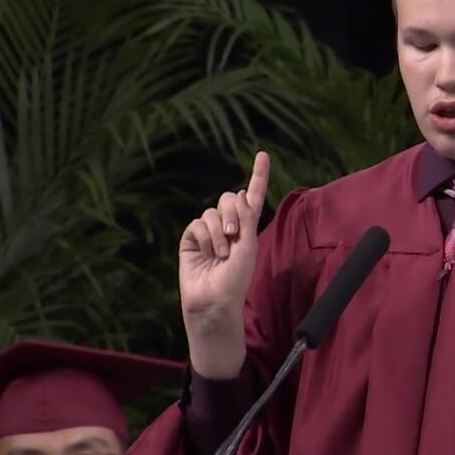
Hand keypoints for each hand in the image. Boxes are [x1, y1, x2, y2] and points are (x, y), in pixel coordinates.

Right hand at [180, 151, 269, 377]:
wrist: (214, 300)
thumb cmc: (236, 279)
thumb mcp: (248, 246)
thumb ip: (247, 218)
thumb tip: (242, 193)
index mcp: (248, 227)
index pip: (253, 196)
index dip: (258, 175)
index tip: (263, 154)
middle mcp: (229, 225)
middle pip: (229, 197)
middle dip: (233, 212)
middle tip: (234, 234)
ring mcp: (209, 232)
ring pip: (212, 211)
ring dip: (219, 232)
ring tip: (221, 254)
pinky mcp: (191, 239)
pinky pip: (197, 224)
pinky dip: (204, 237)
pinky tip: (207, 254)